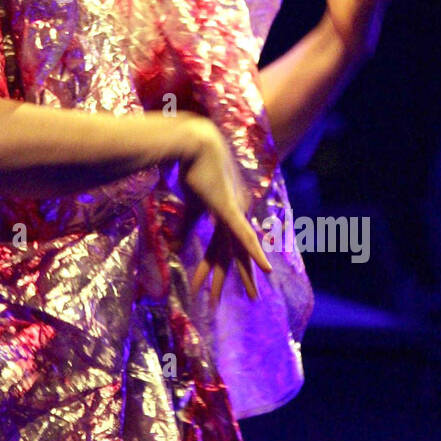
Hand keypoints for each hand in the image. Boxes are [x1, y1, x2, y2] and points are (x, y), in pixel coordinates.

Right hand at [171, 114, 272, 307]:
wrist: (196, 142)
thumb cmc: (192, 167)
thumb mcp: (190, 204)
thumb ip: (184, 227)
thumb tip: (174, 247)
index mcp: (225, 215)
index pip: (222, 249)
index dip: (218, 269)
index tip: (217, 286)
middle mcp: (234, 217)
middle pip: (235, 254)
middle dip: (239, 278)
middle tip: (252, 298)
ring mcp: (233, 213)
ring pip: (238, 252)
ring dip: (241, 276)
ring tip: (252, 296)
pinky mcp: (229, 209)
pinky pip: (243, 236)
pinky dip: (255, 252)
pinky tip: (266, 269)